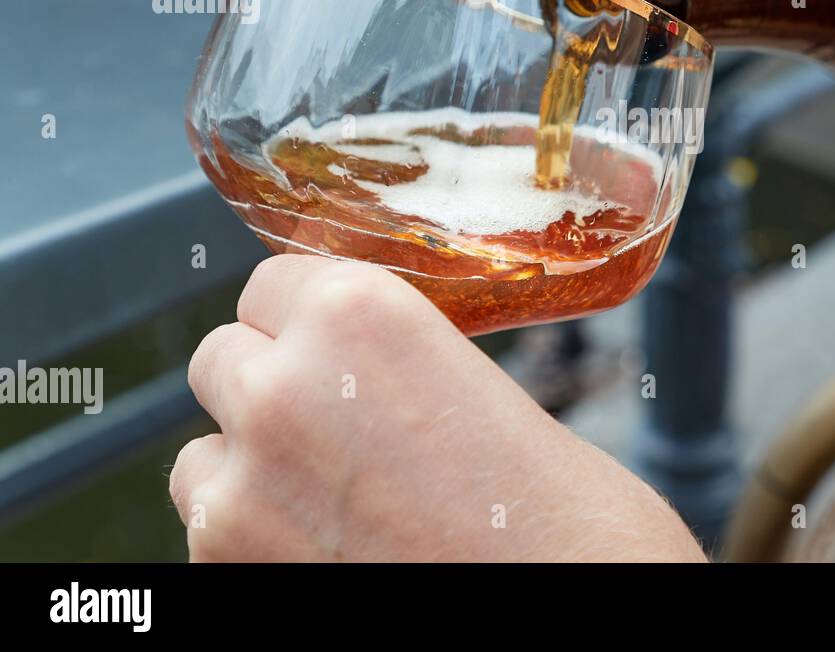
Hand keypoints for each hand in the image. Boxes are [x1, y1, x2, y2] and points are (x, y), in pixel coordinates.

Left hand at [170, 254, 704, 561]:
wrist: (576, 606)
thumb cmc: (563, 515)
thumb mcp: (482, 385)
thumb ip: (395, 358)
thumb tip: (353, 368)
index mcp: (360, 315)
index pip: (268, 284)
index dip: (304, 321)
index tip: (332, 351)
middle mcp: (284, 387)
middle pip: (222, 358)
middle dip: (268, 385)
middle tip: (335, 427)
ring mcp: (243, 488)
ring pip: (201, 454)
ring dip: (249, 467)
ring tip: (335, 500)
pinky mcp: (227, 568)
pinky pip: (210, 533)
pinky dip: (252, 541)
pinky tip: (331, 550)